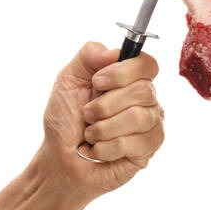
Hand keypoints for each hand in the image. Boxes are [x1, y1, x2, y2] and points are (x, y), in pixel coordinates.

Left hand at [40, 41, 165, 196]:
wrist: (59, 157)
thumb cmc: (65, 119)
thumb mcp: (67, 80)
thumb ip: (88, 56)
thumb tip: (113, 52)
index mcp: (129, 79)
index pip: (147, 64)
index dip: (123, 72)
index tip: (96, 82)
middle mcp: (145, 99)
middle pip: (143, 90)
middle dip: (104, 104)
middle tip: (86, 114)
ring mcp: (150, 124)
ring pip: (139, 117)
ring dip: (103, 128)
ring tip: (90, 134)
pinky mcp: (148, 149)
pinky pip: (134, 143)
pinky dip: (106, 147)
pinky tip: (98, 150)